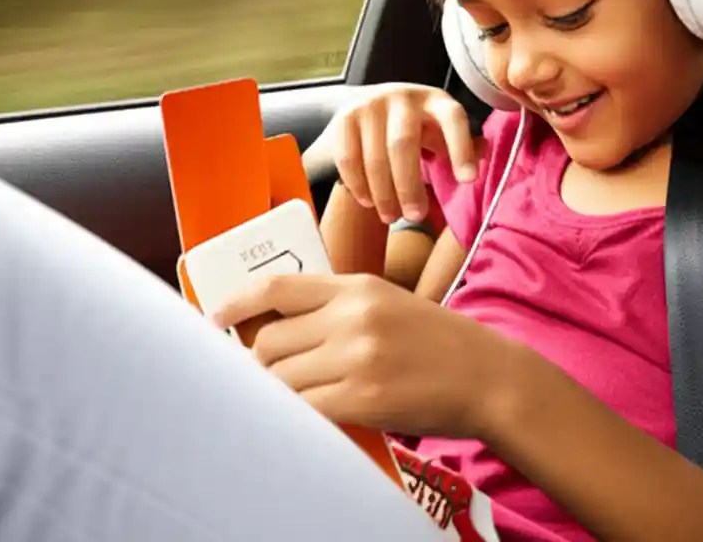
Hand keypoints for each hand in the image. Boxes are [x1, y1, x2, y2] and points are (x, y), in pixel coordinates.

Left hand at [211, 273, 524, 438]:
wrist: (487, 377)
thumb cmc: (437, 343)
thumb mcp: (388, 304)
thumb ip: (336, 308)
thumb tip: (275, 327)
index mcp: (357, 288)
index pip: (278, 286)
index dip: (236, 302)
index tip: (215, 316)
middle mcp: (353, 318)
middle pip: (268, 340)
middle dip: (259, 362)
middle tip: (267, 374)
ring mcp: (357, 359)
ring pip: (279, 378)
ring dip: (276, 392)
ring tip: (293, 397)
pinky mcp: (362, 399)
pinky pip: (303, 408)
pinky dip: (297, 415)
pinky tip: (308, 416)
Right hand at [303, 83, 478, 223]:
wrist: (371, 103)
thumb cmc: (418, 126)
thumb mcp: (442, 130)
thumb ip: (464, 146)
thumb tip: (482, 156)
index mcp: (436, 101)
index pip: (453, 119)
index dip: (461, 149)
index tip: (468, 181)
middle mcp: (403, 97)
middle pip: (403, 144)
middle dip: (409, 185)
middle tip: (415, 216)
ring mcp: (370, 105)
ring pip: (375, 156)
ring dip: (383, 193)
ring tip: (391, 217)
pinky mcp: (345, 118)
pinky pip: (349, 158)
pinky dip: (359, 185)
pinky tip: (368, 202)